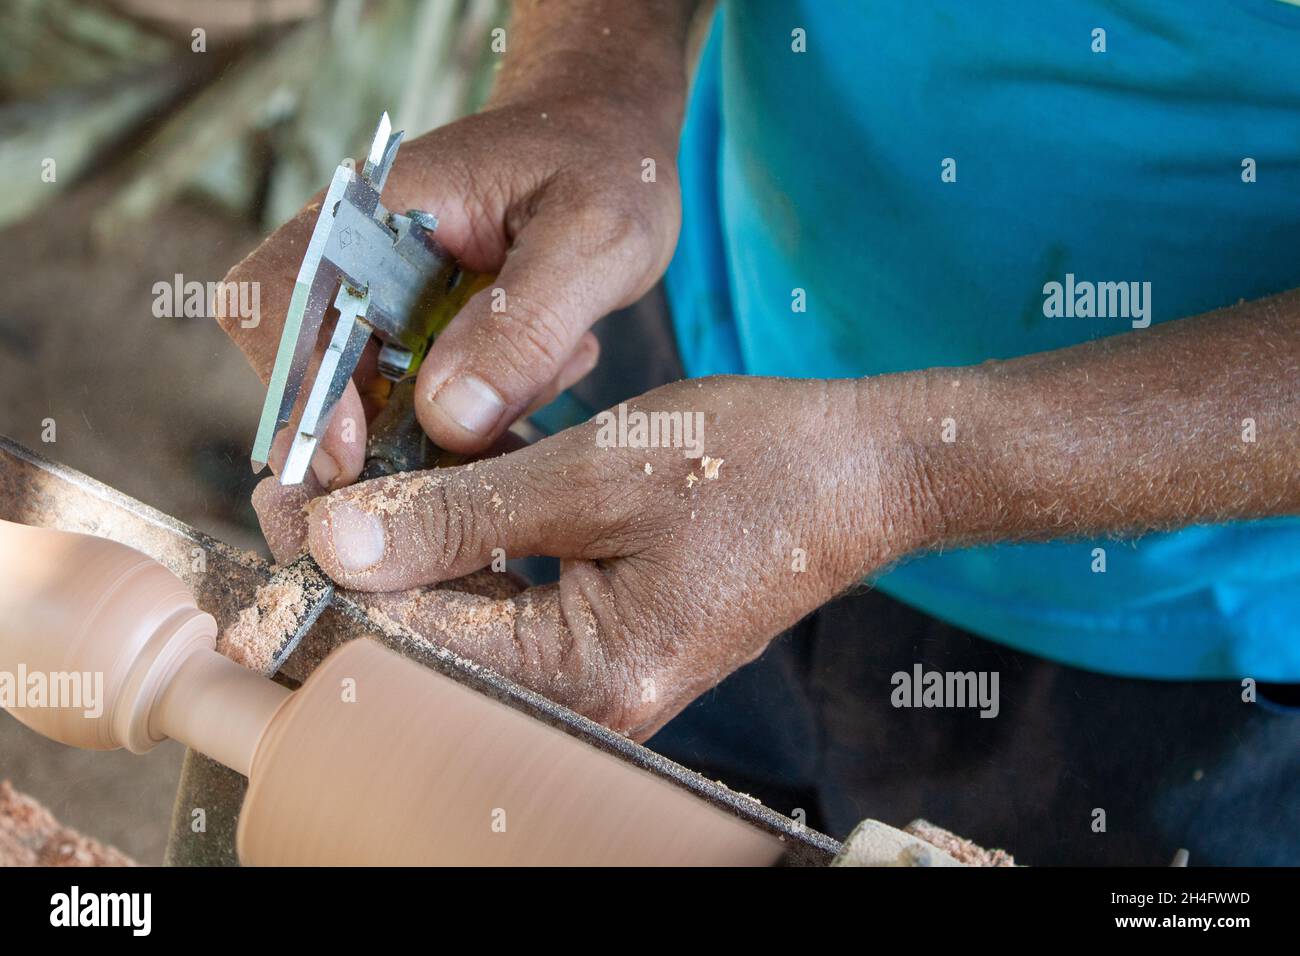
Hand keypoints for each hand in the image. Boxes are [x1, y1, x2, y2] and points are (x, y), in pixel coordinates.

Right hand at [216, 84, 681, 487]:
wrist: (609, 144)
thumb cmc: (601, 166)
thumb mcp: (592, 238)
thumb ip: (525, 324)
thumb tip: (446, 417)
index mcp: (371, 210)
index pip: (278, 302)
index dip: (298, 387)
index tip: (356, 455)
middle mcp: (357, 259)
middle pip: (311, 374)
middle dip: (391, 432)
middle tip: (488, 441)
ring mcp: (384, 304)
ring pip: (372, 408)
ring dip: (452, 427)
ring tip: (551, 366)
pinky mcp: (418, 340)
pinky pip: (420, 411)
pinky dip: (476, 422)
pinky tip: (547, 375)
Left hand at [281, 376, 928, 739]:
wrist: (857, 476)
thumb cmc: (750, 465)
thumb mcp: (594, 470)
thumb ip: (461, 511)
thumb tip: (337, 541)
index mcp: (585, 673)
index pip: (409, 634)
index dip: (334, 561)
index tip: (287, 492)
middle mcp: (586, 704)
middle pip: (427, 640)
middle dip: (363, 558)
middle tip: (315, 476)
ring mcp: (599, 682)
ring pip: (462, 624)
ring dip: (411, 551)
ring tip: (369, 474)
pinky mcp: (609, 648)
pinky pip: (509, 611)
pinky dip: (466, 554)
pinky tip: (443, 495)